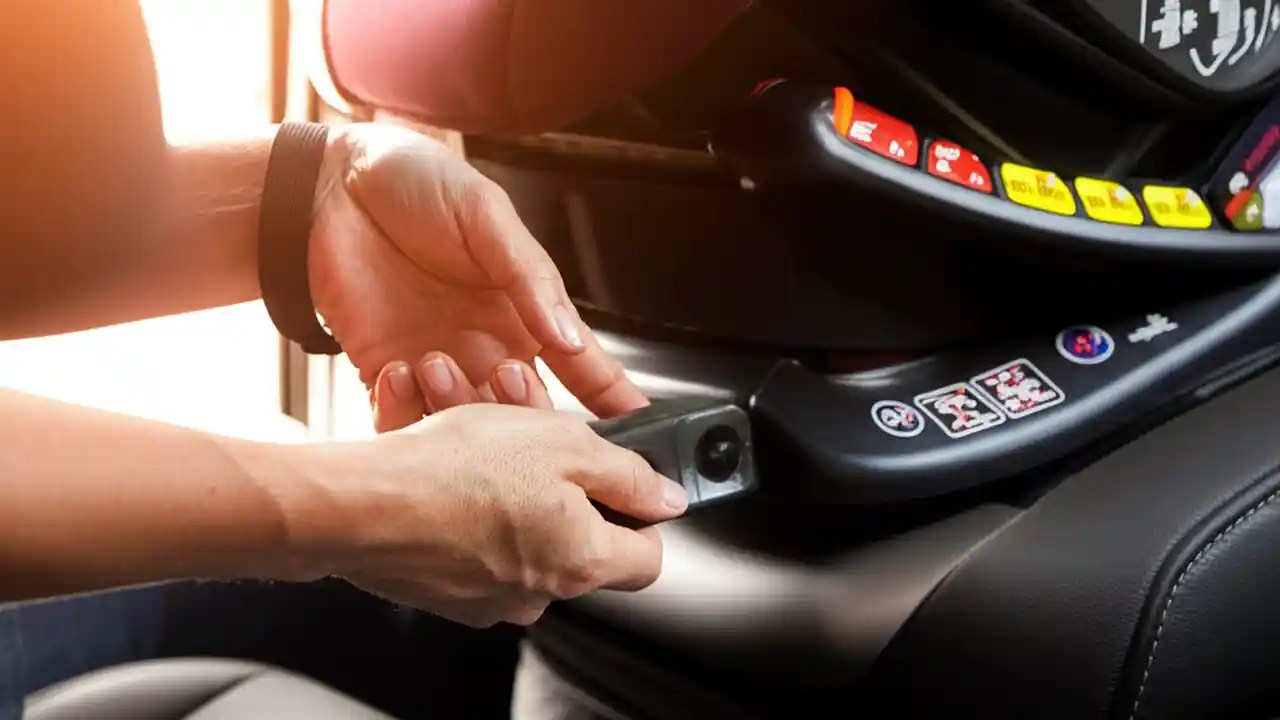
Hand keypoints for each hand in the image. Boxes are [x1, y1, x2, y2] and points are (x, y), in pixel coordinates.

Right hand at [307, 403, 687, 627]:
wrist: (350, 508)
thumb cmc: (450, 474)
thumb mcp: (565, 446)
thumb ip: (628, 475)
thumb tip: (667, 499)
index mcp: (581, 563)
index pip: (646, 555)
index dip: (642, 508)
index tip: (623, 473)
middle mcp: (537, 590)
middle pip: (570, 520)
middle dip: (549, 455)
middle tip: (521, 405)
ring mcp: (483, 593)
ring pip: (510, 511)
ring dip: (495, 452)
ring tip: (461, 399)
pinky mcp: (437, 583)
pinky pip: (461, 523)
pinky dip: (453, 479)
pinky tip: (429, 427)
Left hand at [308, 123, 646, 419]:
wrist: (331, 183)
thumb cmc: (416, 183)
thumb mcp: (487, 215)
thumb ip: (529, 277)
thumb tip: (568, 335)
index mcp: (526, 309)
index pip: (582, 365)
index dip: (611, 399)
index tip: (637, 427)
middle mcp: (488, 345)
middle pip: (527, 411)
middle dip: (526, 415)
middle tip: (508, 383)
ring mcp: (439, 363)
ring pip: (468, 424)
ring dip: (459, 409)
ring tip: (437, 362)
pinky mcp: (385, 371)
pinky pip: (403, 419)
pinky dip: (403, 414)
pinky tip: (396, 374)